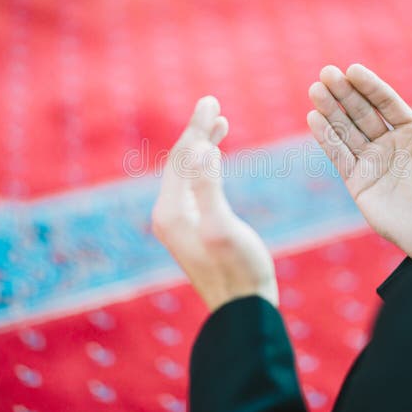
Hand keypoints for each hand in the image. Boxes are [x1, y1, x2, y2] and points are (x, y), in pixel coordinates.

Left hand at [151, 97, 278, 311]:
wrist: (243, 311)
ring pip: (188, 171)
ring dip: (201, 145)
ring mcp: (180, 221)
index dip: (195, 128)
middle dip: (196, 131)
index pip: (180, 157)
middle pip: (180, 161)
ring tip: (220, 121)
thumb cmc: (238, 271)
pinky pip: (195, 185)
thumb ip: (209, 187)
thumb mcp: (222, 227)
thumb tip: (202, 149)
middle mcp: (169, 213)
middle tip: (212, 102)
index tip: (210, 100)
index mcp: (170, 211)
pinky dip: (206, 164)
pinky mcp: (194, 227)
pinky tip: (216, 157)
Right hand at [307, 64, 411, 259]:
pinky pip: (339, 155)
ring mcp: (372, 163)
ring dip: (330, 110)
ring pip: (346, 130)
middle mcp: (389, 145)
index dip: (369, 86)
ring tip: (316, 89)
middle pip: (361, 112)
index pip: (385, 102)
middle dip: (343, 93)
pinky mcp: (358, 183)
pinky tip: (314, 118)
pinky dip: (326, 137)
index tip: (352, 69)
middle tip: (326, 72)